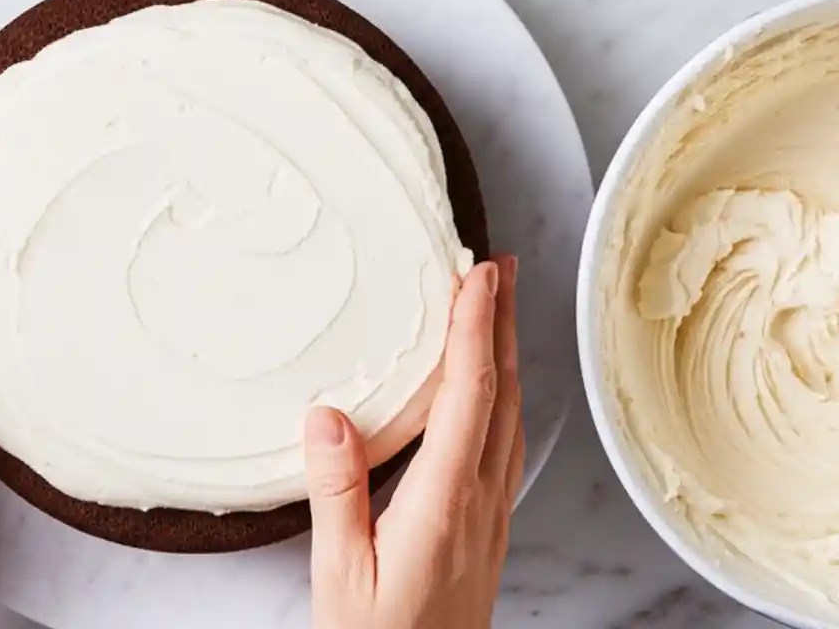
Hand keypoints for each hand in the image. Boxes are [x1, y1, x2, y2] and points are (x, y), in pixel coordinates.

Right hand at [305, 258, 522, 628]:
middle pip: (502, 395)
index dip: (474, 330)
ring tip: (495, 311)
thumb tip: (327, 416)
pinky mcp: (486, 527)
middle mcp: (479, 502)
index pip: (469, 398)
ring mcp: (490, 515)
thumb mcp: (339, 571)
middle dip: (501, 324)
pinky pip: (505, 443)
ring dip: (504, 356)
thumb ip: (336, 492)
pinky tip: (490, 392)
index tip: (477, 277)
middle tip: (499, 269)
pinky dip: (500, 397)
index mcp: (443, 504)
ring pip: (510, 417)